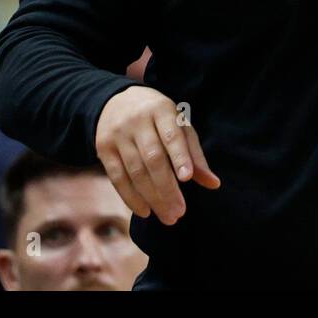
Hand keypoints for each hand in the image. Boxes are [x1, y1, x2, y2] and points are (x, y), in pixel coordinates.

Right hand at [95, 85, 220, 224]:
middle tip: (179, 212)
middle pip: (152, 159)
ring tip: (168, 216)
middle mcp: (138, 121)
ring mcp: (118, 134)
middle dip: (167, 188)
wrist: (117, 101)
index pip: (171, 136)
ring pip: (135, 171)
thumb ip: (194, 154)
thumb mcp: (179, 127)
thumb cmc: (159, 119)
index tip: (187, 179)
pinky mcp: (103, 148)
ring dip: (152, 198)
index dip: (179, 157)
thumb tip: (214, 183)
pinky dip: (131, 197)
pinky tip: (145, 211)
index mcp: (162, 110)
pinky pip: (117, 177)